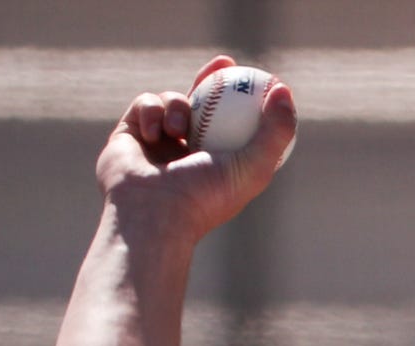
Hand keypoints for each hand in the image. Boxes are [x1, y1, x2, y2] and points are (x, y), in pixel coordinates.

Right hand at [95, 56, 296, 243]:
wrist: (153, 213)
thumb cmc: (206, 197)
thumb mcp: (254, 167)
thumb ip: (275, 132)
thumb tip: (283, 90)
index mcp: (218, 165)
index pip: (234, 124)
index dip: (245, 99)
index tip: (258, 78)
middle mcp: (189, 154)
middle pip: (202, 105)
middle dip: (213, 79)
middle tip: (225, 63)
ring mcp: (159, 144)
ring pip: (173, 100)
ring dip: (178, 106)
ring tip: (179, 132)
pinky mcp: (130, 134)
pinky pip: (144, 103)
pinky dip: (152, 112)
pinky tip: (154, 135)